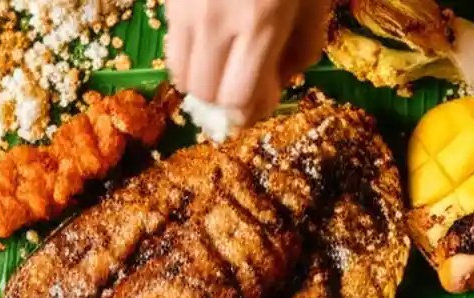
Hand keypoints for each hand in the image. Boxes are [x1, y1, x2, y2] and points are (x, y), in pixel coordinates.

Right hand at [165, 0, 329, 123]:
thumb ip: (304, 46)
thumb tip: (279, 84)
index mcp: (260, 22)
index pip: (238, 97)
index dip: (248, 111)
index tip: (263, 101)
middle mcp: (214, 22)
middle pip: (206, 93)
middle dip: (226, 99)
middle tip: (245, 83)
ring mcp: (185, 10)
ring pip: (181, 74)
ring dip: (203, 81)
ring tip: (224, 64)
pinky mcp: (170, 2)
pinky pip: (171, 46)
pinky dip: (189, 56)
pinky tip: (209, 41)